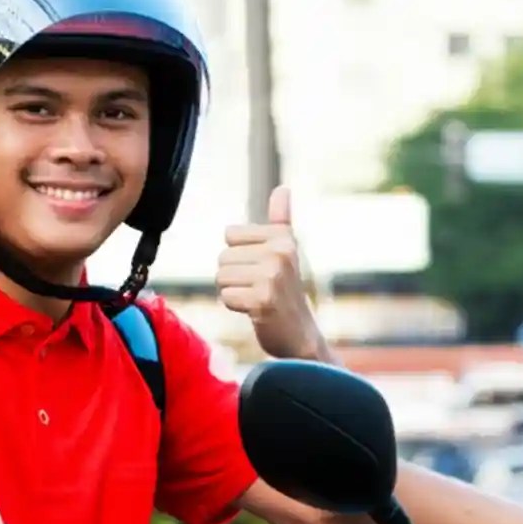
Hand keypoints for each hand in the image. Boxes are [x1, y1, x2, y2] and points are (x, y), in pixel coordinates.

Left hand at [217, 186, 324, 359]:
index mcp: (283, 237)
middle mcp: (280, 252)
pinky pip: (226, 296)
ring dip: (234, 291)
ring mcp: (272, 276)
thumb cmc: (286, 291)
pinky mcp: (262, 299)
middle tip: (259, 287)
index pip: (230, 234)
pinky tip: (256, 311)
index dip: (239, 255)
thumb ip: (281, 221)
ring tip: (257, 298)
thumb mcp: (287, 251)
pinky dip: (236, 306)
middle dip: (235, 276)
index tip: (261, 268)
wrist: (301, 335)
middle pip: (223, 257)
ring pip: (221, 277)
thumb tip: (283, 189)